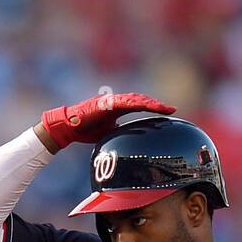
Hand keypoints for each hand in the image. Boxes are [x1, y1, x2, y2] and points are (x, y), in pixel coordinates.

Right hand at [41, 92, 174, 149]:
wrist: (70, 127)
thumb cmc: (87, 130)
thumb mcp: (109, 133)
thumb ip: (120, 133)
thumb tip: (130, 142)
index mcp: (119, 108)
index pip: (140, 105)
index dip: (153, 108)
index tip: (167, 113)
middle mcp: (117, 102)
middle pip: (141, 100)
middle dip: (156, 105)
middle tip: (171, 110)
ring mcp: (111, 101)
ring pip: (135, 99)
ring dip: (149, 103)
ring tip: (163, 108)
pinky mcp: (105, 103)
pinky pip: (123, 102)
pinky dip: (134, 103)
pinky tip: (145, 105)